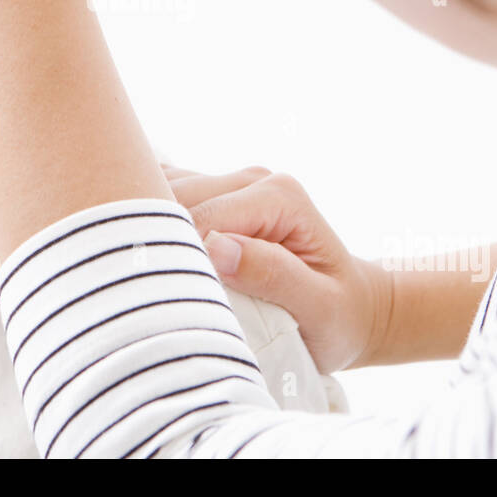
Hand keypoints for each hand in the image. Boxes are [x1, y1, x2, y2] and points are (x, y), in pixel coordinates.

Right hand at [163, 163, 392, 373]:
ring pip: (162, 193)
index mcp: (279, 196)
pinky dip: (147, 221)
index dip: (176, 256)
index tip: (164, 295)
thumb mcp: (320, 307)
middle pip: (176, 199)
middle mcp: (252, 180)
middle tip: (147, 290)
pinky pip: (164, 194)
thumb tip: (217, 247)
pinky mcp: (211, 196)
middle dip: (156, 241)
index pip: (202, 217)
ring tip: (146, 276)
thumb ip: (273, 275)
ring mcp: (229, 184)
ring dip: (147, 231)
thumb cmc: (338, 316)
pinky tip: (145, 252)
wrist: (350, 307)